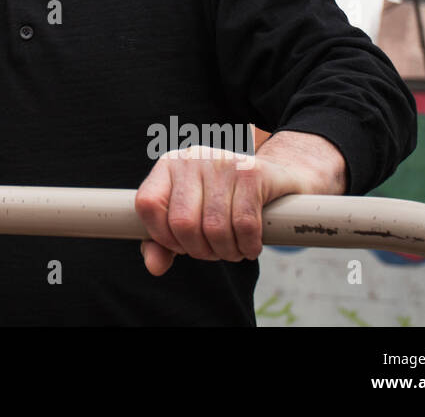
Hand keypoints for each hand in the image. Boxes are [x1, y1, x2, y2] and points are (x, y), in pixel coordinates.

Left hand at [134, 132, 345, 276]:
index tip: (181, 246)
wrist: (277, 179)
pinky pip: (244, 224)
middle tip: (213, 252)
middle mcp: (192, 158)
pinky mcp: (252, 171)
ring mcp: (222, 162)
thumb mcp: (190, 219)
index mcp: (168, 165)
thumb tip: (154, 266)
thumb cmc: (225, 203)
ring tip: (233, 250)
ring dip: (226, 252)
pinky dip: (247, 246)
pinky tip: (250, 247)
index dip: (162, 236)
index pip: (147, 204)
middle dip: (199, 250)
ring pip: (215, 227)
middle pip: (182, 222)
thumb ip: (163, 243)